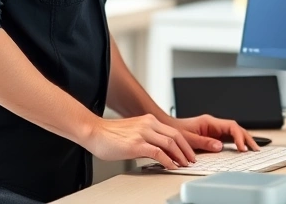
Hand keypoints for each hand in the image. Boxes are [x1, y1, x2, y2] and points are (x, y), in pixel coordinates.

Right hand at [80, 114, 196, 169]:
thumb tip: (160, 152)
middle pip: (176, 136)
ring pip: (170, 143)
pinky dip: (168, 160)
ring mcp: (143, 133)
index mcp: (149, 120)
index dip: (184, 143)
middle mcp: (148, 124)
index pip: (173, 131)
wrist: (94, 132)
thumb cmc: (110, 134)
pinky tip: (171, 166)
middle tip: (191, 160)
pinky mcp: (136, 144)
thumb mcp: (134, 132)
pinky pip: (158, 152)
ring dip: (180, 155)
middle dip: (186, 149)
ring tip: (184, 164)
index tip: (189, 152)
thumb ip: (148, 138)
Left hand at [172, 114, 260, 152]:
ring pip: (234, 132)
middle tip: (255, 148)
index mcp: (209, 121)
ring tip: (253, 149)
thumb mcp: (189, 138)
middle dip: (247, 138)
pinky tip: (242, 148)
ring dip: (244, 140)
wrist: (168, 129)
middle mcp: (214, 124)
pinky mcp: (213, 134)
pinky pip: (228, 137)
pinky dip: (236, 142)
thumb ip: (204, 142)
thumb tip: (220, 146)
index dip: (239, 137)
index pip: (231, 126)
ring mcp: (214, 129)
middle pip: (236, 129)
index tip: (241, 147)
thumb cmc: (175, 131)